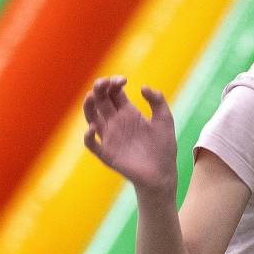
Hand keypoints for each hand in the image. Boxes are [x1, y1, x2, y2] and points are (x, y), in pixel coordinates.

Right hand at [83, 76, 177, 194]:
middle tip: (104, 83)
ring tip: (91, 96)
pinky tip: (93, 127)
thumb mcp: (165, 120)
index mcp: (128, 112)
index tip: (123, 80)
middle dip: (99, 88)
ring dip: (88, 105)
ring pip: (91, 117)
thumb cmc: (164, 147)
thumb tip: (143, 87)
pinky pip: (91, 144)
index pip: (113, 92)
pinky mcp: (107, 154)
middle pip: (100, 100)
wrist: (163, 173)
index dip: (113, 82)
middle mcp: (116, 122)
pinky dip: (88, 135)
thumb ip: (158, 101)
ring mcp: (110, 137)